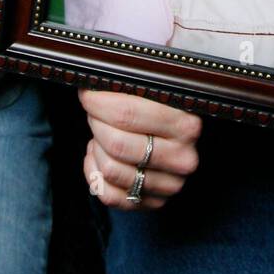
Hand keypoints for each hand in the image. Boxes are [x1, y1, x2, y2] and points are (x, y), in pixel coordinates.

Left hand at [79, 89, 201, 210]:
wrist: (175, 135)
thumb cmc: (157, 105)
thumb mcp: (154, 86)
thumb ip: (130, 78)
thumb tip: (95, 71)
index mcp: (185, 123)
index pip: (126, 113)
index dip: (97, 102)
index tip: (88, 93)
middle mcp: (183, 157)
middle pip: (116, 143)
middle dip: (96, 123)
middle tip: (95, 111)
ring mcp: (170, 184)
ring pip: (110, 169)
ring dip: (96, 147)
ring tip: (100, 132)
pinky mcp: (155, 202)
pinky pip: (109, 195)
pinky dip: (94, 174)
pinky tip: (98, 155)